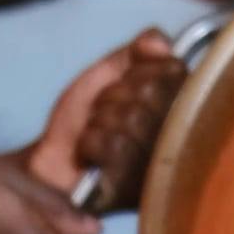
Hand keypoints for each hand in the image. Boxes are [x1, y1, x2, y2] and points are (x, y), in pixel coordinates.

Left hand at [27, 31, 189, 208]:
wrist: (54, 157)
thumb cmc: (86, 117)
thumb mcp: (109, 73)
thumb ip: (137, 50)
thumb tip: (164, 45)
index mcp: (178, 107)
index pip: (174, 69)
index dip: (139, 72)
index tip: (123, 85)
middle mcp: (179, 138)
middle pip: (151, 92)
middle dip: (114, 97)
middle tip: (102, 114)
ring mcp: (160, 166)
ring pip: (133, 118)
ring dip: (101, 122)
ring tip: (96, 136)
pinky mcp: (138, 188)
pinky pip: (115, 145)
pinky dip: (91, 143)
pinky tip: (90, 158)